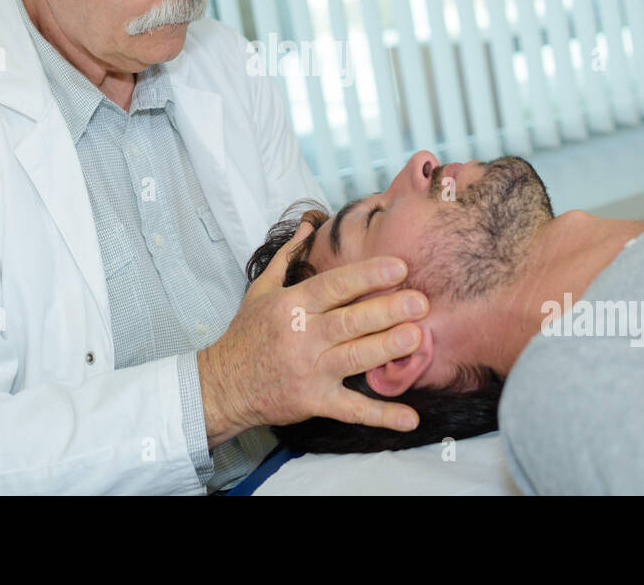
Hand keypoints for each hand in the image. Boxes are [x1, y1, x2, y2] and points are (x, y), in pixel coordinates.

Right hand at [198, 220, 428, 447]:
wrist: (223, 385)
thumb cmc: (246, 334)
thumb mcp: (260, 289)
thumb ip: (287, 256)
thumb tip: (308, 225)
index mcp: (292, 305)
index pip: (333, 286)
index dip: (367, 276)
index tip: (399, 267)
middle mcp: (302, 337)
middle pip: (350, 321)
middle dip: (386, 310)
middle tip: (420, 301)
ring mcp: (310, 371)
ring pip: (354, 358)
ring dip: (386, 348)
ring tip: (416, 337)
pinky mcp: (315, 401)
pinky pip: (351, 409)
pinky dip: (381, 415)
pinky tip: (410, 418)